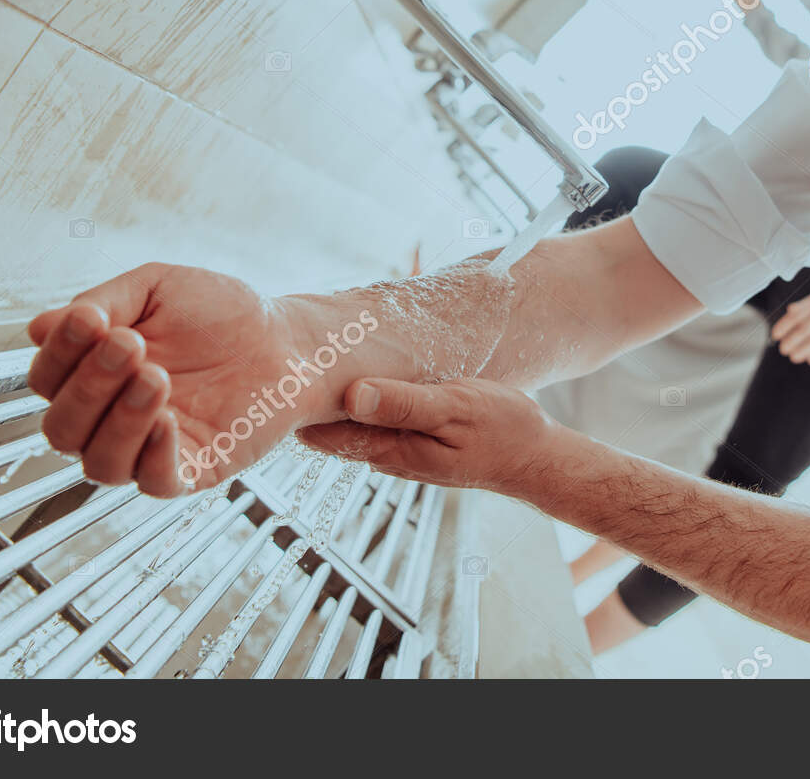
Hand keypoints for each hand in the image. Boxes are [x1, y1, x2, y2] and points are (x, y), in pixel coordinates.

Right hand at [26, 263, 339, 495]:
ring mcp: (146, 446)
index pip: (48, 378)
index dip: (60, 351)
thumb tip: (42, 327)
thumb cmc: (220, 313)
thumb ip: (104, 301)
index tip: (90, 319)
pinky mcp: (189, 469)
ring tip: (156, 376)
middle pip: (62, 427)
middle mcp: (111, 415)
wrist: (285, 338)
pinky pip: (153, 481)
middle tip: (129, 344)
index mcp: (94, 372)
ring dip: (119, 420)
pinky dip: (152, 455)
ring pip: (99, 462)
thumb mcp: (157, 288)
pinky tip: (167, 419)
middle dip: (89, 384)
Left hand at [294, 376, 556, 495]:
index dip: (296, 401)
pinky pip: (374, 413)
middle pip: (330, 424)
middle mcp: (385, 453)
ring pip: (351, 418)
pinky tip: (357, 368)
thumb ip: (403, 403)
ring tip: (310, 354)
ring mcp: (398, 446)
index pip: (322, 430)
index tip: (273, 369)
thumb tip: (350, 395)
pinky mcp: (413, 436)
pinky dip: (360, 392)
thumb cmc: (502, 431)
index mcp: (389, 449)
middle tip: (281, 352)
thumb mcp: (453, 408)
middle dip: (308, 393)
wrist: (536, 456)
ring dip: (333, 391)